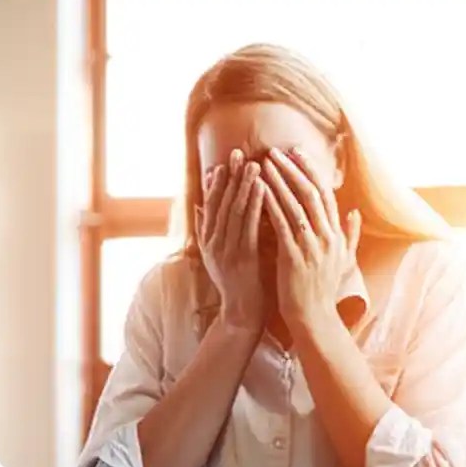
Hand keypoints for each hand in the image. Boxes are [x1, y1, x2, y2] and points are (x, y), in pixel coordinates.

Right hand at [197, 148, 266, 330]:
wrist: (241, 314)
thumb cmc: (237, 283)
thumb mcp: (218, 255)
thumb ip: (210, 230)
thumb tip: (202, 205)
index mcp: (208, 241)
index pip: (211, 205)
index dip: (217, 182)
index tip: (224, 161)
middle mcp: (214, 243)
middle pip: (221, 203)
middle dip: (230, 177)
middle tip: (237, 153)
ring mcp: (227, 250)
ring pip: (235, 211)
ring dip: (244, 185)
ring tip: (253, 164)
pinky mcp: (243, 257)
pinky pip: (249, 226)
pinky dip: (255, 205)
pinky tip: (263, 188)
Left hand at [260, 146, 360, 336]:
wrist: (313, 318)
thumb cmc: (322, 290)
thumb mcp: (343, 260)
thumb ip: (350, 235)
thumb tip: (354, 212)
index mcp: (336, 234)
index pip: (325, 194)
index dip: (311, 171)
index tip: (297, 152)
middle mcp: (328, 236)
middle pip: (311, 193)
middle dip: (293, 169)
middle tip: (276, 150)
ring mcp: (312, 245)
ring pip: (296, 204)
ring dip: (279, 181)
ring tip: (262, 163)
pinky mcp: (295, 256)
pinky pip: (282, 224)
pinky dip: (270, 204)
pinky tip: (258, 190)